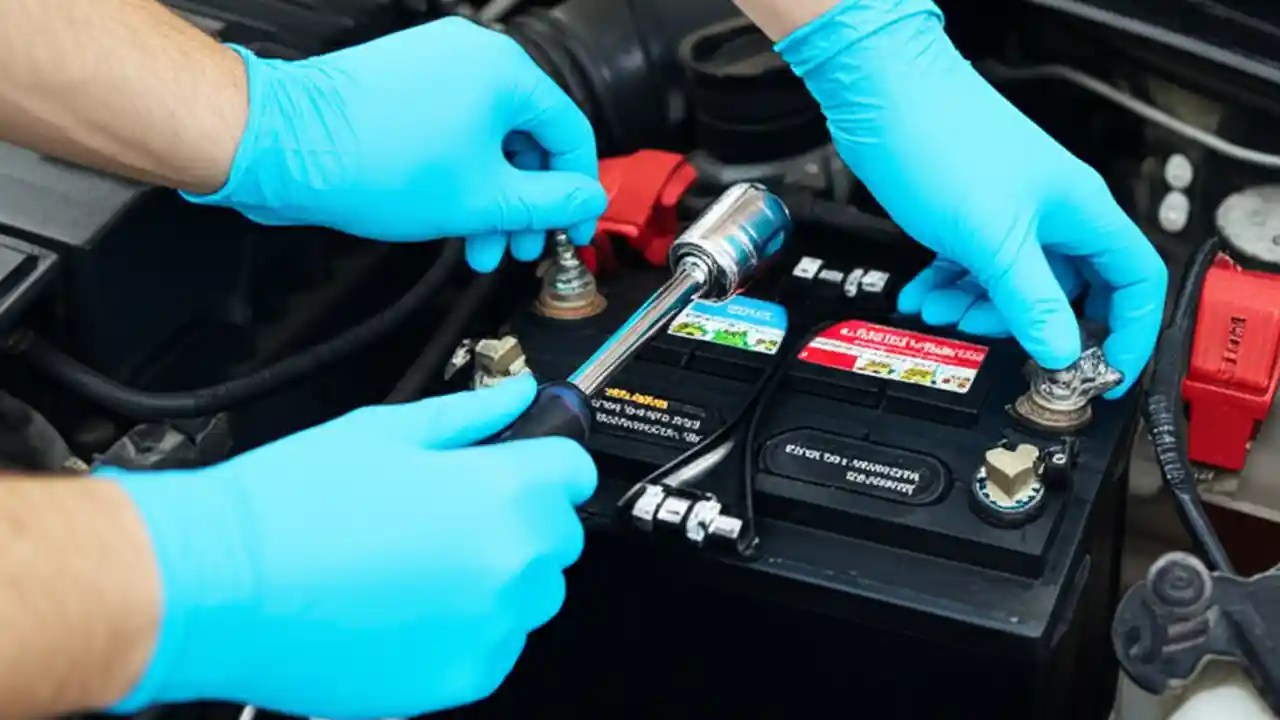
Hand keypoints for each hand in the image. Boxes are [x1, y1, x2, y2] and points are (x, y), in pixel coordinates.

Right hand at [99, 375, 595, 717]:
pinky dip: (468, 628)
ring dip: (497, 576)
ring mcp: (491, 629)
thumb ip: (471, 415)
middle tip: (447, 513)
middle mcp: (512, 565)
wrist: (220, 586)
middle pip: (557, 535)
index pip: (574, 470)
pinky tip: (408, 604)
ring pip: (529, 594)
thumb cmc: (290, 506)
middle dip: (517, 518)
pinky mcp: (461, 678)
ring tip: (418, 562)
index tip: (519, 464)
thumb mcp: (387, 431)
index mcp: (505, 493)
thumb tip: (516, 395)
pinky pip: (495, 645)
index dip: (543, 460)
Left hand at [186, 17, 605, 271]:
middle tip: (520, 245)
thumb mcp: (482, 198)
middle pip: (528, 140)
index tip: (572, 229)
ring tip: (480, 245)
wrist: (284, 145)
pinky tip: (452, 217)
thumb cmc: (372, 160)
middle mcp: (474, 58)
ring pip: (488, 141)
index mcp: (505, 72)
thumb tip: (585, 201)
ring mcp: (435, 66)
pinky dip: (460, 176)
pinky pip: (453, 132)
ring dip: (491, 199)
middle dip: (525, 204)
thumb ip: (547, 203)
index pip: (570, 133)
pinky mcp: (403, 84)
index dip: (577, 191)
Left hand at [777, 0, 1166, 395]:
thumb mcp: (994, 241)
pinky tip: (920, 296)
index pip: (1134, 279)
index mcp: (1080, 213)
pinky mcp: (967, 214)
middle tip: (995, 342)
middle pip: (1065, 288)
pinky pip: (969, 266)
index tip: (1106, 372)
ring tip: (939, 313)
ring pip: (1009, 282)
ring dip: (975, 308)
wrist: (882, 96)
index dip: (1128, 330)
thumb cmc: (944, 142)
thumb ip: (1031, 299)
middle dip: (1028, 321)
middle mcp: (1051, 214)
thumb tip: (1061, 350)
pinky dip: (946, 286)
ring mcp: (1007, 214)